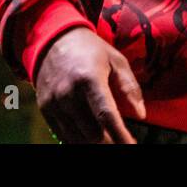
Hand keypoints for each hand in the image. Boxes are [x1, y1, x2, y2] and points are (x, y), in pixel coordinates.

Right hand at [35, 28, 145, 142]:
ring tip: (107, 139)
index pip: (106, 115)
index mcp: (89, 78)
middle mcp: (68, 92)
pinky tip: (90, 136)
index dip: (120, 136)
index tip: (131, 146)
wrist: (53, 40)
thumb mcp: (116, 60)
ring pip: (78, 138)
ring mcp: (54, 102)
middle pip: (92, 132)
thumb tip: (141, 115)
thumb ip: (130, 87)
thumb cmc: (91, 50)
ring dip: (95, 142)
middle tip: (121, 140)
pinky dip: (78, 140)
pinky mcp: (45, 108)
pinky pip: (63, 135)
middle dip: (110, 141)